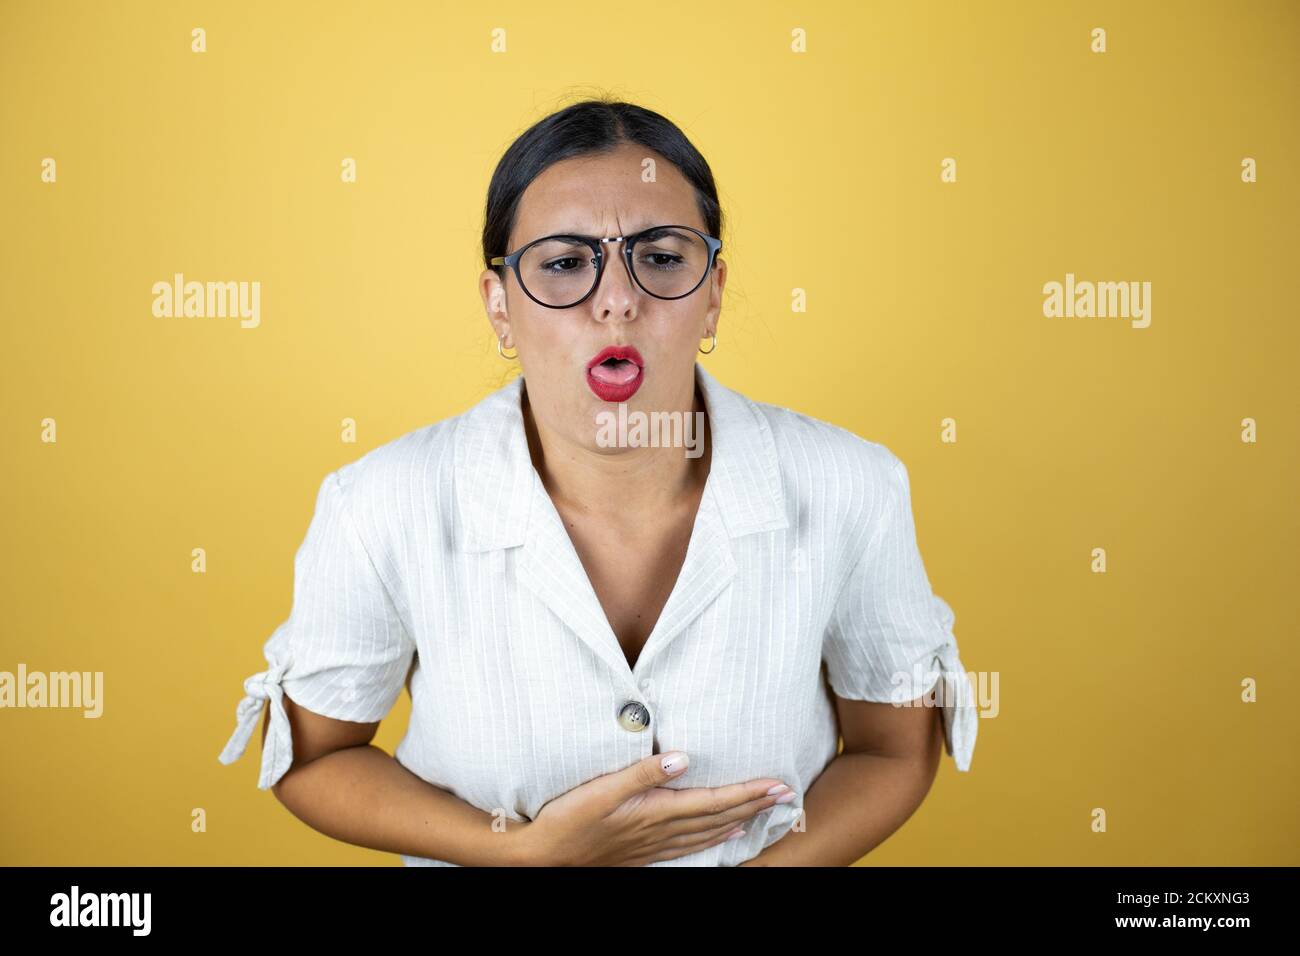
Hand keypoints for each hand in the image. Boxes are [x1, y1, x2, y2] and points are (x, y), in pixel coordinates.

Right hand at [519, 751, 792, 865]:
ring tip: (765, 812)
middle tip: (787, 794)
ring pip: (710, 834)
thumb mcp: (602, 789)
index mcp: (657, 811)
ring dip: (741, 821)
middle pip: (720, 818)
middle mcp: (662, 831)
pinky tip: (725, 836)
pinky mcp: (645, 852)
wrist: (544, 857)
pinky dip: (715, 839)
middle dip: (755, 805)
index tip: (778, 784)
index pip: (715, 801)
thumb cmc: (568, 818)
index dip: (749, 793)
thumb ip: (643, 772)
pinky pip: (691, 846)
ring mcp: (655, 845)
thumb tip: (684, 757)